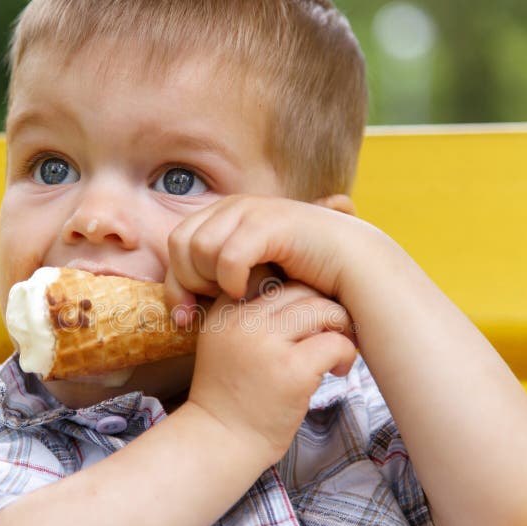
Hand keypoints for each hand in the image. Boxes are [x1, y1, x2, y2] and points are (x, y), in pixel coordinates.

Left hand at [164, 194, 356, 339]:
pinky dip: (232, 280)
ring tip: (237, 295)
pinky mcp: (270, 223)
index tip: (185, 318)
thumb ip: (213, 282)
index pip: (176, 244)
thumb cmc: (301, 279)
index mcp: (223, 215)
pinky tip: (249, 292)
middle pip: (181, 244)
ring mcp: (252, 210)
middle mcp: (233, 206)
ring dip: (213, 280)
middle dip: (190, 282)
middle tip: (213, 304)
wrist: (351, 268)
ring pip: (201, 248)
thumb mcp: (248, 279)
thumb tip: (177, 309)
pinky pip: (229, 256)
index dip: (174, 283)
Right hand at [186, 275, 356, 464]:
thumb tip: (301, 294)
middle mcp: (242, 323)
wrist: (220, 443)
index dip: (294, 290)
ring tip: (336, 350)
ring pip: (322, 309)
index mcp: (224, 313)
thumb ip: (249, 319)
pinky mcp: (292, 370)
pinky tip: (337, 371)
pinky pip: (335, 342)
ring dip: (339, 326)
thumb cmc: (230, 398)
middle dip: (322, 306)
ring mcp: (266, 345)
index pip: (267, 274)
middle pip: (299, 288)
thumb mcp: (224, 346)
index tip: (303, 315)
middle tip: (330, 330)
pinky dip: (345, 354)